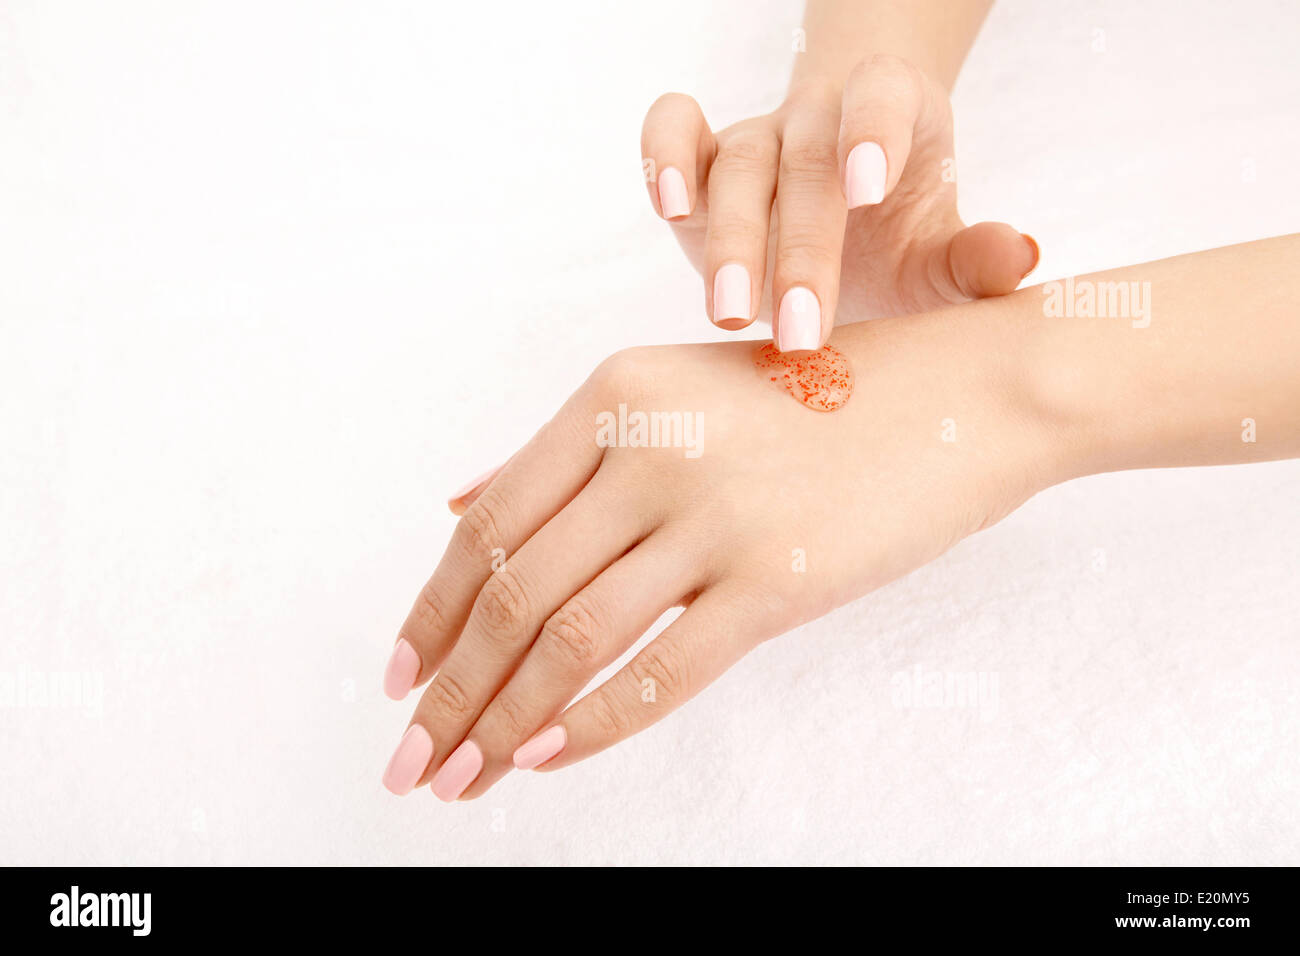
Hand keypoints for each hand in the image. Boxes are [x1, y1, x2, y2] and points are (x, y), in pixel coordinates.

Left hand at [381, 305, 1061, 799]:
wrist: (960, 396)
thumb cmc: (814, 399)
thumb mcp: (676, 391)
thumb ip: (568, 453)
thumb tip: (461, 505)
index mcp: (613, 396)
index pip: (489, 523)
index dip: (433, 610)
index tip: (399, 678)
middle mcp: (650, 450)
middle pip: (514, 592)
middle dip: (451, 692)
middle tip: (409, 759)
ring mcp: (714, 516)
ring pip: (572, 638)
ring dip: (503, 722)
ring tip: (461, 778)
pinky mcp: (777, 581)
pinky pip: (661, 672)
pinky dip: (591, 723)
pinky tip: (544, 758)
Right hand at [641, 55, 1037, 345]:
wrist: (844, 219)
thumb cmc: (895, 241)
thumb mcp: (937, 255)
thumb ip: (973, 261)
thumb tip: (1019, 257)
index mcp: (892, 115)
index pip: (882, 98)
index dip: (872, 133)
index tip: (868, 192)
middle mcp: (819, 119)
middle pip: (803, 163)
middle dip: (797, 250)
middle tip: (799, 333)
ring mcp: (757, 137)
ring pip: (735, 165)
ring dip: (730, 240)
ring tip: (731, 313)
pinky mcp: (702, 161)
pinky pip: (671, 132)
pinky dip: (662, 159)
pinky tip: (669, 208)